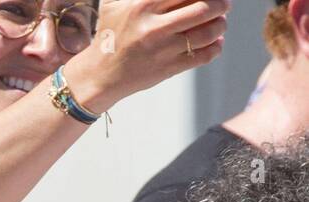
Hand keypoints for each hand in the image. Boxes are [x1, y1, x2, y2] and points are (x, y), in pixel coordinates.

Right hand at [64, 0, 228, 114]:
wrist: (98, 75)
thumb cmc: (110, 35)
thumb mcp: (115, 4)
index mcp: (143, 5)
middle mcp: (154, 27)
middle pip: (206, 7)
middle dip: (221, 4)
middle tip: (222, 5)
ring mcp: (162, 50)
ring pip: (209, 32)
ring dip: (220, 25)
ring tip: (218, 22)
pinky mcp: (168, 69)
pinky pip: (205, 55)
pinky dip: (216, 46)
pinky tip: (215, 42)